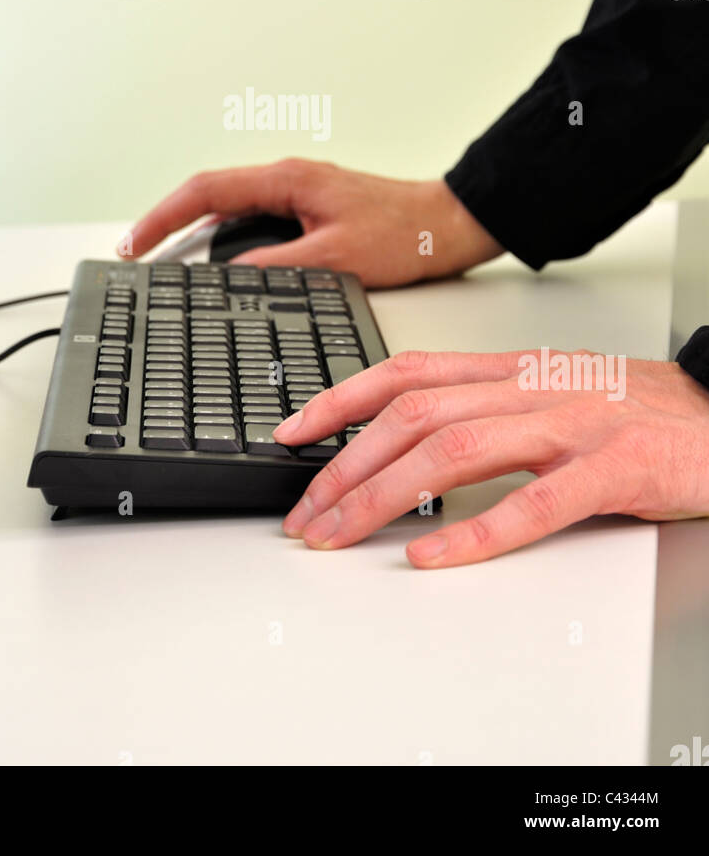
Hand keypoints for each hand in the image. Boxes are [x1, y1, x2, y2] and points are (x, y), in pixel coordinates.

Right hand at [116, 159, 501, 286]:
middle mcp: (287, 178)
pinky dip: (225, 238)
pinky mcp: (308, 207)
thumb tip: (230, 279)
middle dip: (167, 222)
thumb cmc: (406, 234)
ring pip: (229, 207)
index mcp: (288, 179)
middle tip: (136, 254)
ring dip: (195, 230)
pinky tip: (218, 262)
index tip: (133, 243)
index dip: (162, 216)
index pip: (205, 191)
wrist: (448, 225)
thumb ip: (279, 267)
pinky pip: (252, 217)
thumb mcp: (336, 258)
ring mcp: (297, 192)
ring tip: (165, 261)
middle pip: (208, 194)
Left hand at [273, 349, 708, 565]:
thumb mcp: (551, 393)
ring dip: (384, 496)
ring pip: (456, 451)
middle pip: (415, 416)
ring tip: (341, 535)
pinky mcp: (614, 470)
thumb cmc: (637, 412)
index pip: (408, 372)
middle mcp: (532, 389)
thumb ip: (487, 410)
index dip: (342, 398)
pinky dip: (476, 532)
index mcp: (513, 371)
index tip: (292, 431)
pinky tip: (433, 557)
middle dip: (346, 465)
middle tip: (305, 515)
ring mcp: (572, 425)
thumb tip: (408, 444)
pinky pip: (535, 503)